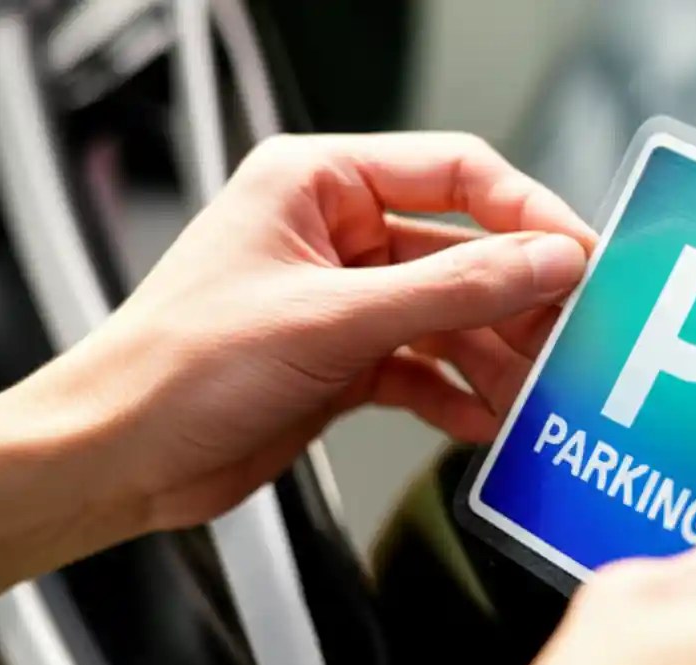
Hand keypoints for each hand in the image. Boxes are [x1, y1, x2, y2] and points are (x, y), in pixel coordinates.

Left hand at [0, 133, 591, 549]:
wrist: (117, 459)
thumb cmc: (177, 369)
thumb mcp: (334, 320)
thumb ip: (453, 289)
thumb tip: (545, 261)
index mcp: (320, 184)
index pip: (454, 173)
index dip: (525, 212)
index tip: (578, 255)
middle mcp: (337, 235)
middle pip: (461, 251)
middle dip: (516, 298)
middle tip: (568, 334)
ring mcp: (344, 300)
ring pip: (450, 315)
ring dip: (493, 356)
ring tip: (533, 390)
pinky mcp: (345, 359)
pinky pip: (424, 366)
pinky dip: (455, 394)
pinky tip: (482, 419)